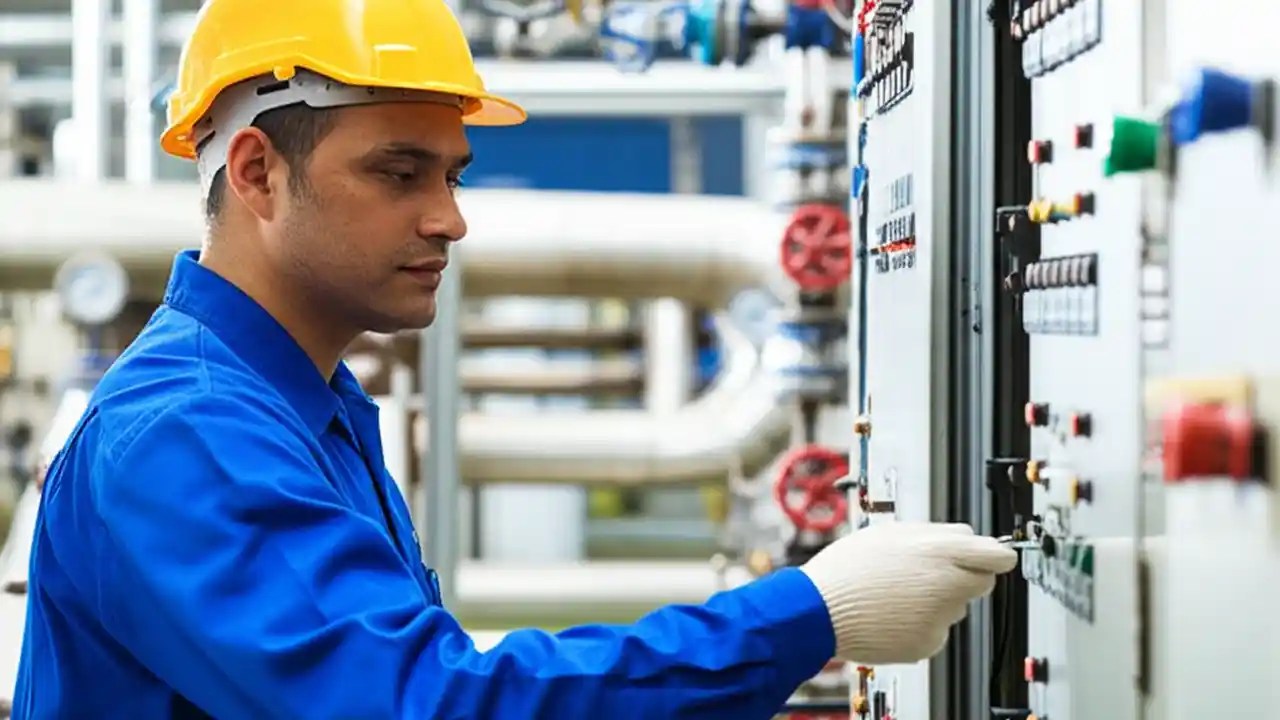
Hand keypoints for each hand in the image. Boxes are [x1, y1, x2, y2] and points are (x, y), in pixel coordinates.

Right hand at [799, 522, 1016, 663]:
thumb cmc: (849, 568)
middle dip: (964, 577)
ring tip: (897, 593)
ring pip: (956, 607)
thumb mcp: (891, 532)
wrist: (820, 610)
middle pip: (982, 582)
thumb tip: (966, 536)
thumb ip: (936, 535)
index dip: (995, 556)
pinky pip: (936, 630)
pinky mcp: (929, 643)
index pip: (999, 556)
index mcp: (942, 550)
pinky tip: (893, 613)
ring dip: (937, 600)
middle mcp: (948, 584)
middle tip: (931, 574)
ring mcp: (941, 618)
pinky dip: (921, 624)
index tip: (993, 557)